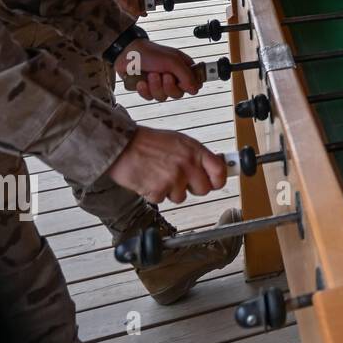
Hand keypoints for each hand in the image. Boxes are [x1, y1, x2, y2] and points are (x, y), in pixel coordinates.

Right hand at [107, 126, 228, 203]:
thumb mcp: (178, 142)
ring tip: (158, 175)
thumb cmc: (148, 143)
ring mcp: (174, 178)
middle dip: (192, 188)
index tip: (216, 182)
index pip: (219, 171)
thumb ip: (196, 155)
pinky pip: (163, 200)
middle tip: (178, 179)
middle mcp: (187, 164)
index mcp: (195, 150)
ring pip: (182, 197)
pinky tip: (148, 179)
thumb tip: (213, 166)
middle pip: (204, 189)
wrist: (122, 146)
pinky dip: (155, 193)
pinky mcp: (159, 190)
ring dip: (170, 191)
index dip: (218, 180)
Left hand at [115, 39, 202, 100]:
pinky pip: (150, 98)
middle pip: (178, 94)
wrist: (127, 53)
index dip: (189, 86)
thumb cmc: (151, 53)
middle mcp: (174, 77)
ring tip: (150, 75)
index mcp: (183, 69)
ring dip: (155, 87)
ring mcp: (160, 84)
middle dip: (169, 86)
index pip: (194, 84)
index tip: (182, 81)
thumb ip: (187, 75)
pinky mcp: (147, 89)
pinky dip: (144, 90)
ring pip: (163, 97)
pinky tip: (141, 81)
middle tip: (163, 75)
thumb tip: (195, 89)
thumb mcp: (173, 61)